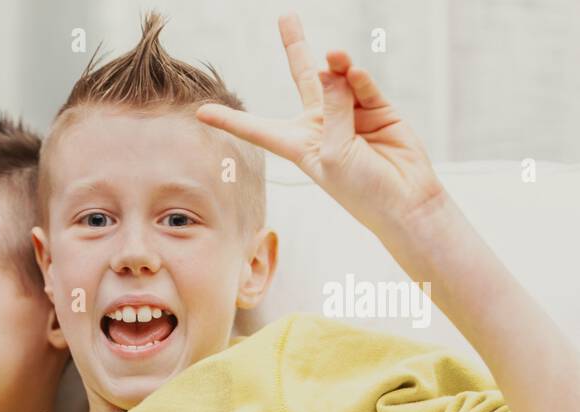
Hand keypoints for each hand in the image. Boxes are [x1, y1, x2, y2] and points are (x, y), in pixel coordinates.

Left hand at [196, 13, 445, 236]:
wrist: (404, 200)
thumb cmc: (361, 189)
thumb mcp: (333, 154)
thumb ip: (332, 109)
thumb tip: (334, 66)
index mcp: (296, 145)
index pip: (256, 129)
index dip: (230, 121)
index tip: (201, 113)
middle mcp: (320, 124)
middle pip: (304, 77)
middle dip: (296, 46)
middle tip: (286, 17)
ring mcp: (349, 113)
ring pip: (337, 78)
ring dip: (336, 66)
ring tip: (336, 56)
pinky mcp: (377, 109)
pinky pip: (362, 85)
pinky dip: (359, 78)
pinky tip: (354, 72)